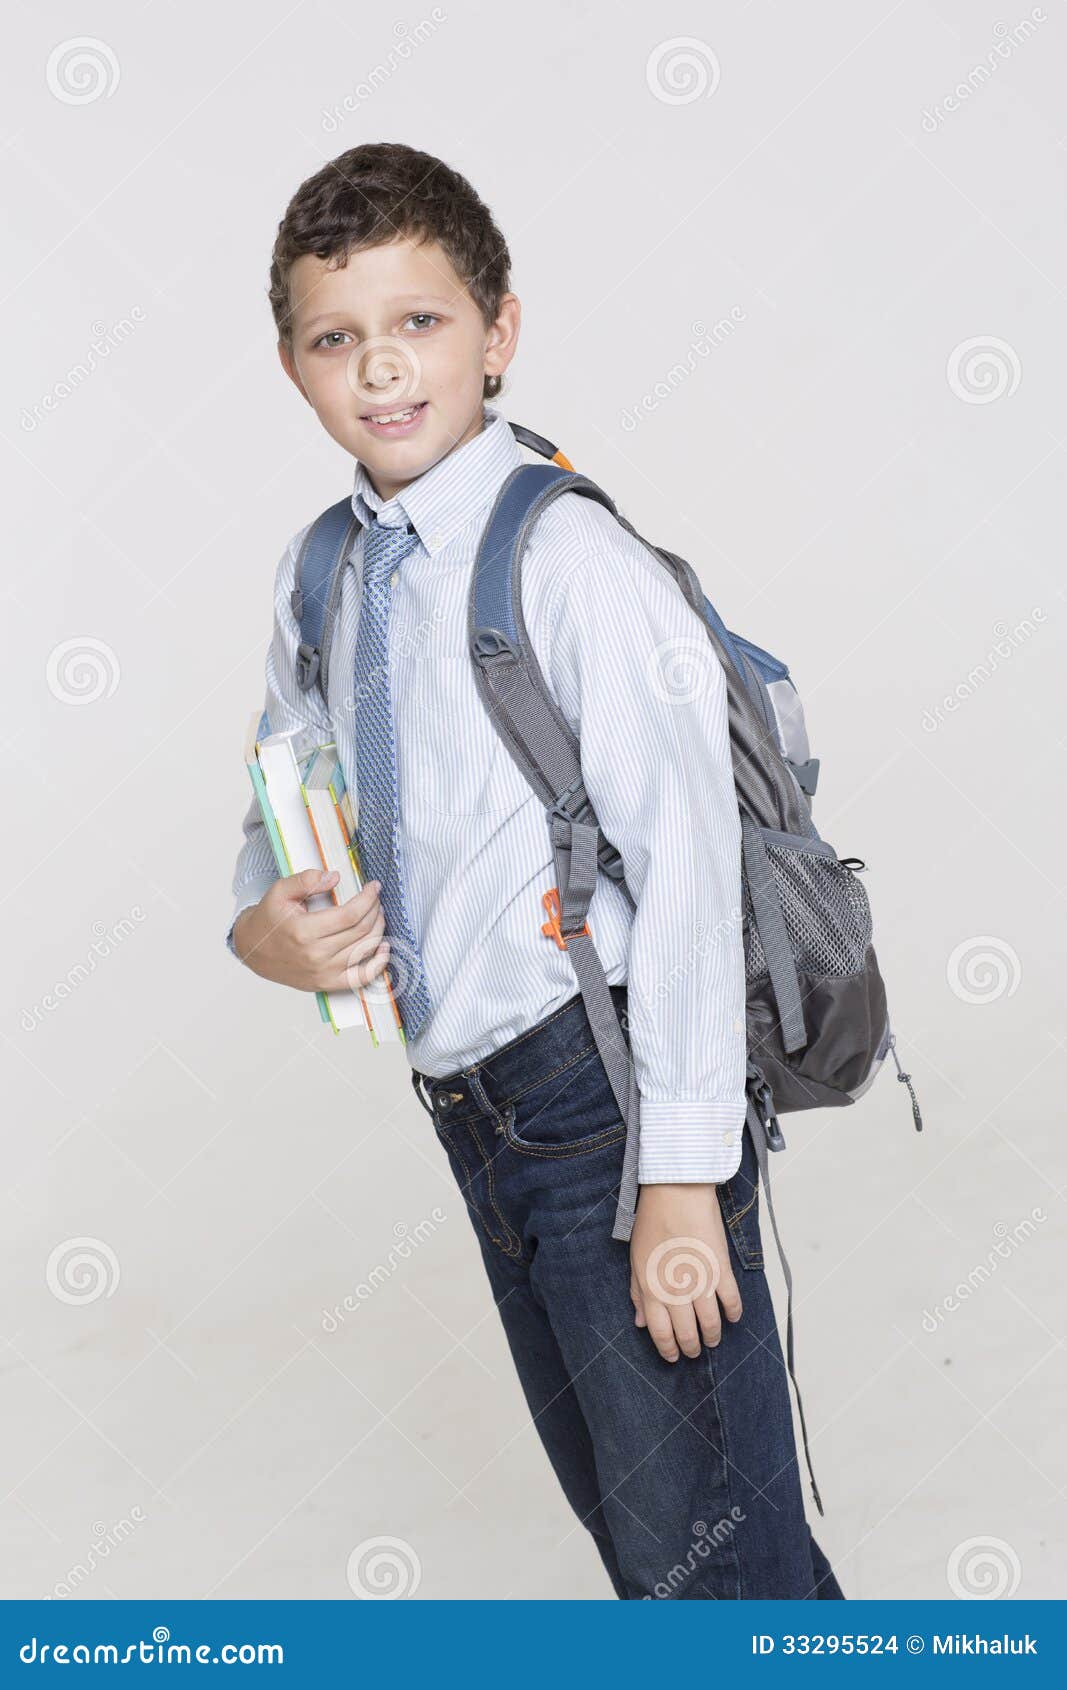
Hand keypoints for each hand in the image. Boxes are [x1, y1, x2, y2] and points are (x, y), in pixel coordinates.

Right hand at [232, 868, 390, 993]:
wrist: (254, 951)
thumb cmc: (269, 920)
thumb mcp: (280, 891)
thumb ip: (306, 880)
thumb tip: (334, 877)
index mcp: (304, 931)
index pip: (350, 914)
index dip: (368, 898)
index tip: (374, 887)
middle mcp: (315, 956)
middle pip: (361, 930)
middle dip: (375, 910)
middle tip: (375, 899)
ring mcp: (323, 973)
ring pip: (365, 950)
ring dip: (379, 929)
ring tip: (377, 915)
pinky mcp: (327, 984)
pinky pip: (362, 978)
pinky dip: (378, 964)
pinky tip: (384, 948)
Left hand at [629, 1183, 742, 1360]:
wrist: (675, 1192)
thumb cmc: (652, 1221)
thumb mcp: (635, 1258)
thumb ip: (637, 1293)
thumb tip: (640, 1323)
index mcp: (651, 1288)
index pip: (660, 1333)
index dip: (668, 1349)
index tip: (673, 1356)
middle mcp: (675, 1290)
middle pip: (686, 1333)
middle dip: (690, 1347)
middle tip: (694, 1351)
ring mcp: (700, 1281)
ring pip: (710, 1324)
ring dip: (712, 1336)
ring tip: (712, 1340)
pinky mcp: (721, 1269)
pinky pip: (731, 1301)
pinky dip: (734, 1313)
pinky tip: (732, 1317)